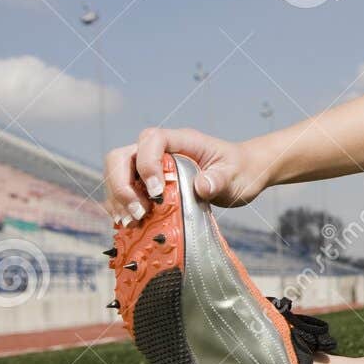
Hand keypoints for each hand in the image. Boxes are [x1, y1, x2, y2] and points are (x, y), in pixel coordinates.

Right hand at [103, 127, 265, 223]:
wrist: (245, 173)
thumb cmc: (241, 170)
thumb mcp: (235, 176)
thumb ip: (218, 180)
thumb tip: (201, 187)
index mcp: (183, 141)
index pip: (151, 140)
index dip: (147, 164)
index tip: (157, 192)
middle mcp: (162, 150)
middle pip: (122, 156)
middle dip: (122, 185)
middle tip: (138, 212)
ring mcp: (152, 165)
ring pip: (118, 173)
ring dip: (118, 198)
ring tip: (132, 222)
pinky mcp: (148, 182)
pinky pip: (124, 190)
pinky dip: (121, 206)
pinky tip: (130, 223)